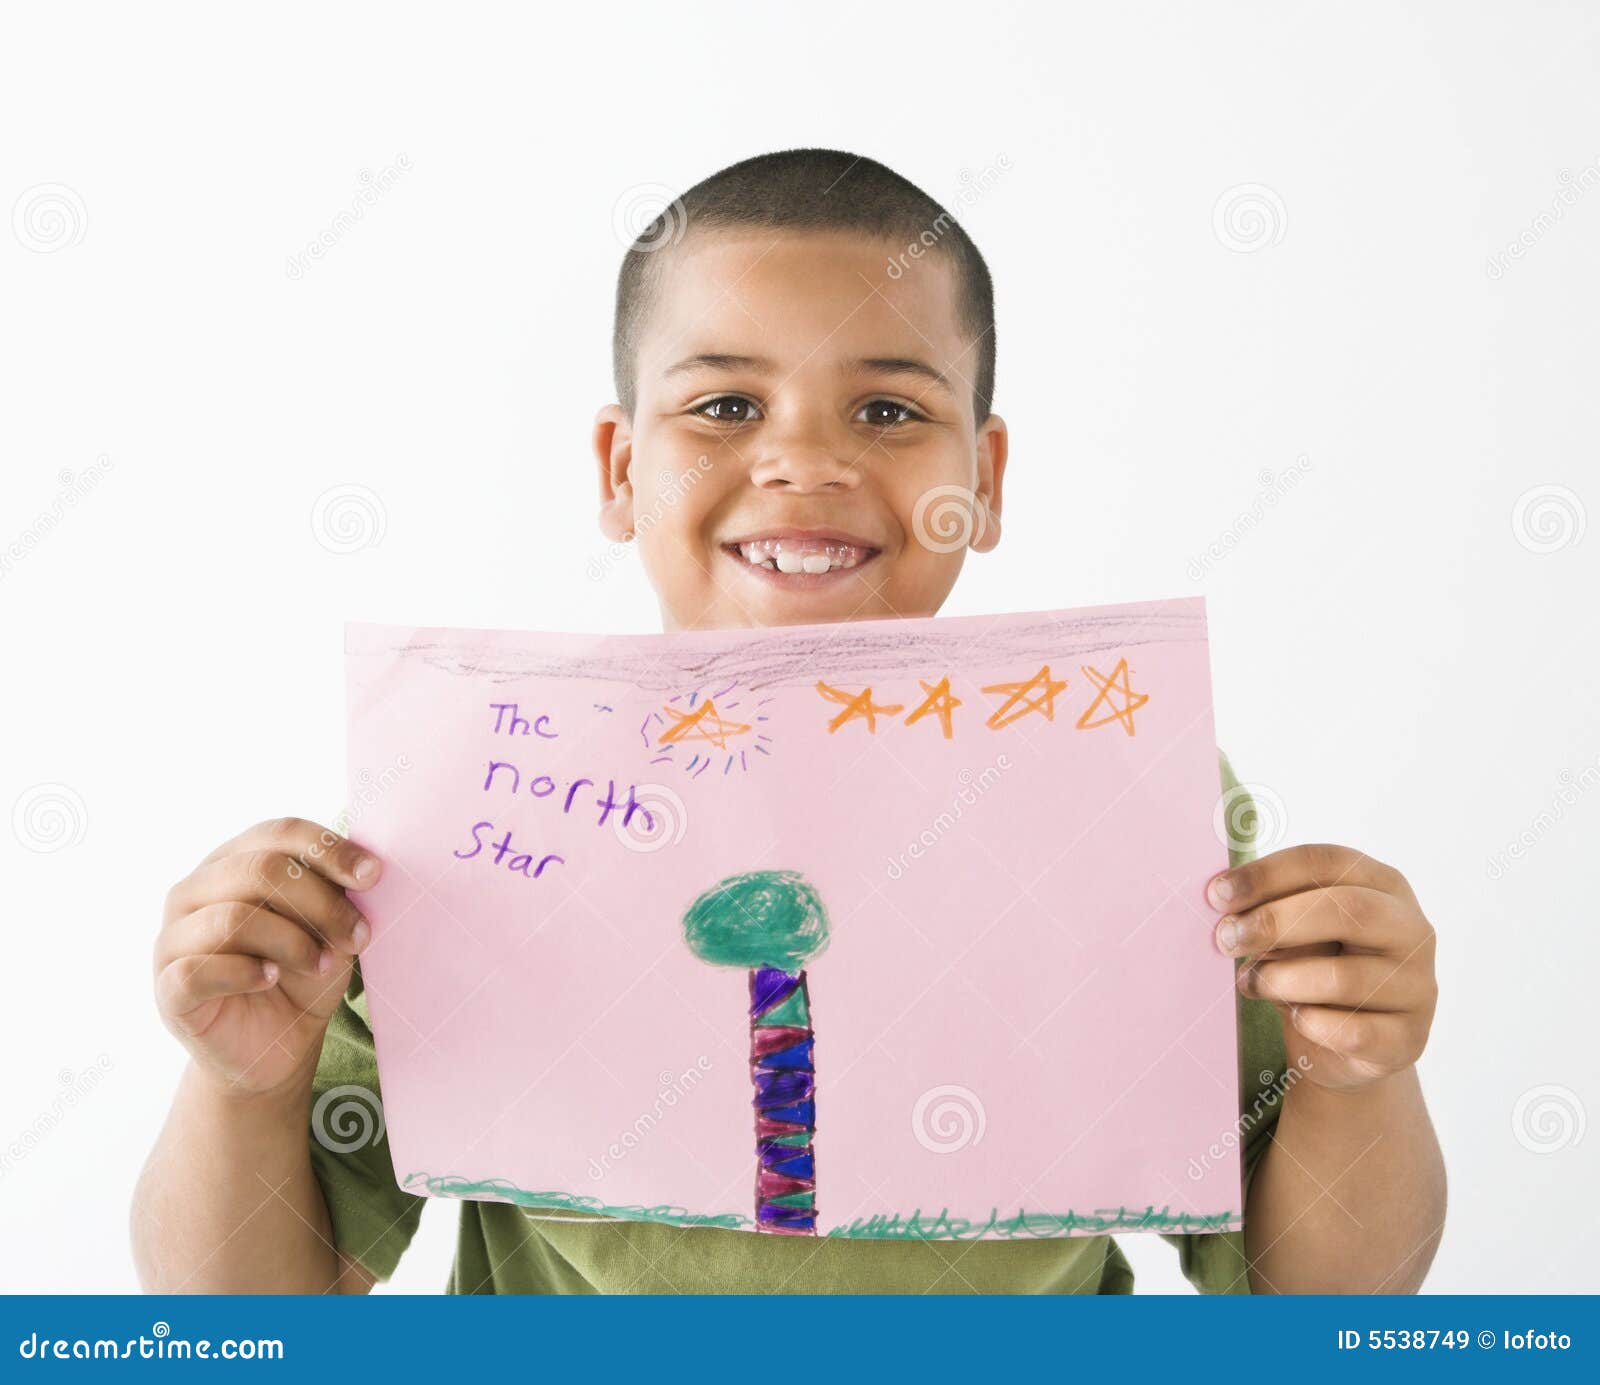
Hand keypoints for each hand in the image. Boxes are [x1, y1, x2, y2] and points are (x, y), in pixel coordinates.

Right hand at [155, 818, 381, 1097]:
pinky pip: (200, 969)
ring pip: (234, 917)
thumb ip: (336, 893)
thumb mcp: (329, 928)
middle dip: (321, 903)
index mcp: (235, 860)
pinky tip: (271, 978)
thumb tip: (365, 868)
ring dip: (293, 941)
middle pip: (261, 870)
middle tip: (358, 936)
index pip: (279, 833)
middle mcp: (195, 890)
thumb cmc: (301, 974)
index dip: (329, 849)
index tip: (374, 876)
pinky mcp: (168, 986)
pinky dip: (246, 971)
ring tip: (323, 965)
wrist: (276, 1046)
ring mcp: (174, 937)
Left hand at [1208, 844, 1436, 1091]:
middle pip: (1346, 909)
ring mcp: (1417, 986)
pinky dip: (1311, 1025)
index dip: (1267, 874)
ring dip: (1281, 980)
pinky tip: (1295, 1019)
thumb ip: (1272, 911)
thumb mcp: (1296, 931)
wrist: (1349, 1044)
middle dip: (1275, 922)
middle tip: (1226, 938)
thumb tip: (1227, 908)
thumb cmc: (1316, 967)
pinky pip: (1352, 1031)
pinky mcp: (1409, 1039)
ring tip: (1250, 983)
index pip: (1326, 862)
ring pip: (1344, 977)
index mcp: (1382, 884)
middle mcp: (1410, 929)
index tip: (1217, 894)